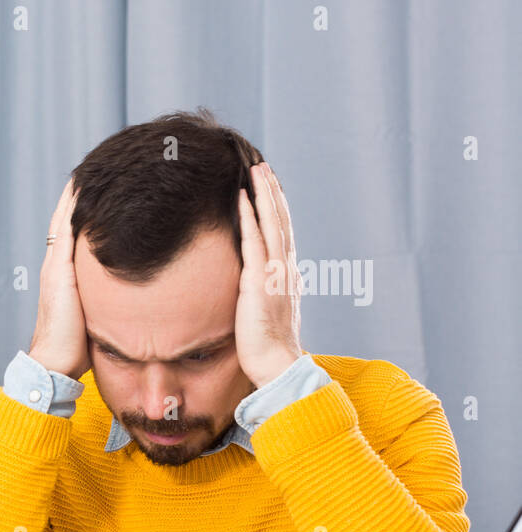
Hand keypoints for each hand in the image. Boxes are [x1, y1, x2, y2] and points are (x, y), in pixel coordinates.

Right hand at [28, 178, 90, 379]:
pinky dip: (73, 206)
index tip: (103, 183)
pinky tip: (85, 187)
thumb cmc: (77, 348)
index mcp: (64, 273)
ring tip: (95, 165)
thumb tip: (137, 297)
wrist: (54, 365)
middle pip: (69, 215)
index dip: (85, 205)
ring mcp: (56, 265)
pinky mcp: (59, 271)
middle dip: (82, 190)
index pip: (75, 230)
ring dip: (78, 191)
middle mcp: (57, 264)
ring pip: (66, 216)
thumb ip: (109, 300)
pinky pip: (66, 229)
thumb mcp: (98, 316)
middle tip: (102, 163)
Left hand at [236, 162, 304, 387]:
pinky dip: (249, 218)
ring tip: (256, 171)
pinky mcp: (260, 282)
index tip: (269, 186)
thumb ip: (267, 292)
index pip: (283, 232)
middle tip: (262, 166)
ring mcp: (275, 273)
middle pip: (280, 221)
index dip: (277, 208)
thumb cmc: (269, 345)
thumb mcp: (268, 312)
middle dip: (272, 192)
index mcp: (287, 275)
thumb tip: (266, 284)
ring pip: (271, 224)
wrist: (276, 365)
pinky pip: (254, 242)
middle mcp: (285, 269)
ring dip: (263, 195)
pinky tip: (242, 199)